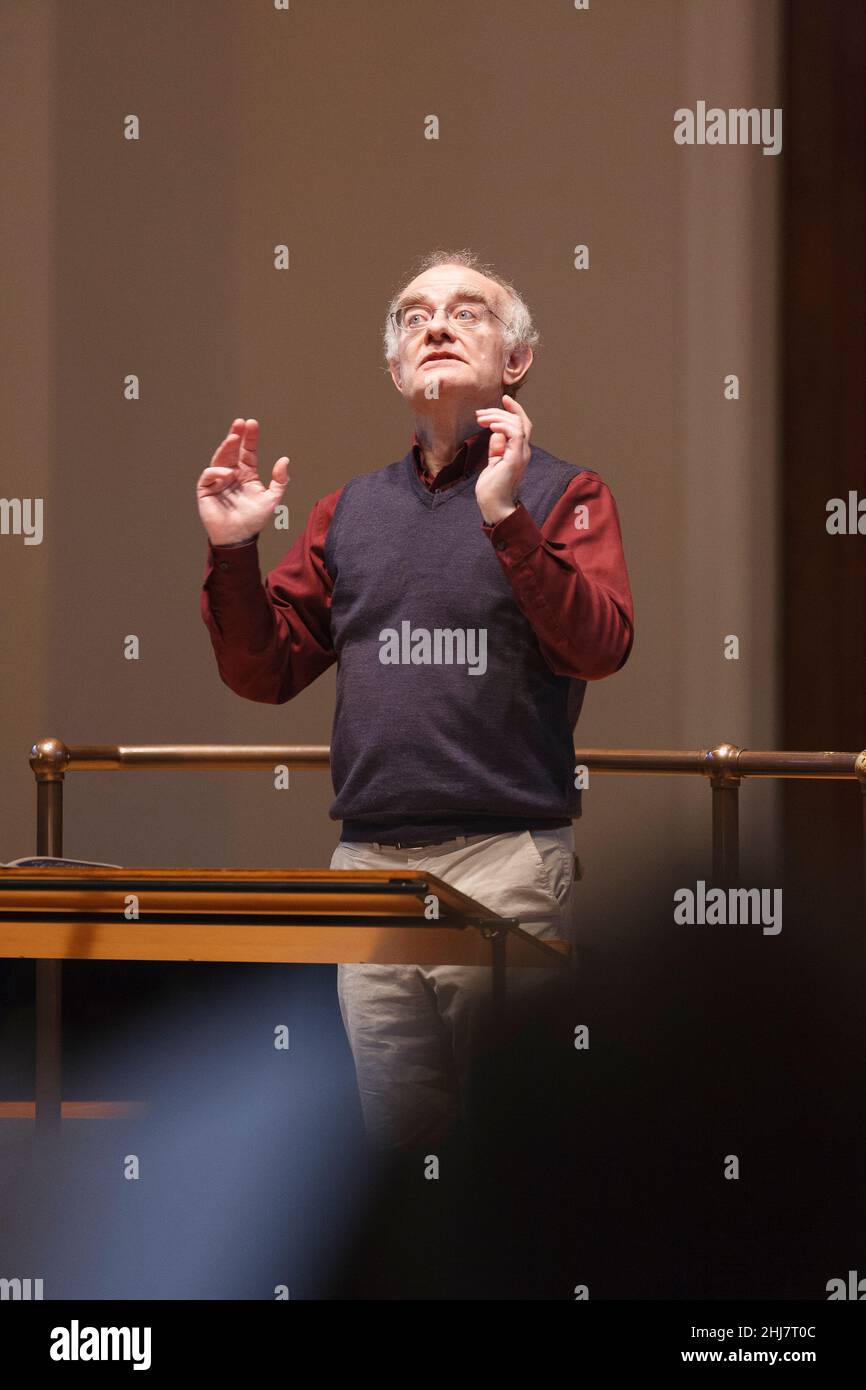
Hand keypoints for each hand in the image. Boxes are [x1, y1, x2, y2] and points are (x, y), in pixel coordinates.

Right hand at [196, 418, 289, 545]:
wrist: (239, 537)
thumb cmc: (255, 520)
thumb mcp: (272, 499)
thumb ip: (280, 481)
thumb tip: (284, 459)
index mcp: (247, 474)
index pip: (248, 452)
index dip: (250, 438)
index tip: (252, 423)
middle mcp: (232, 474)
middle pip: (232, 450)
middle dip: (235, 435)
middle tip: (240, 422)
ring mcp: (218, 481)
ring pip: (220, 458)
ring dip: (226, 447)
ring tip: (233, 437)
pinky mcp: (206, 490)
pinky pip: (209, 475)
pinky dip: (217, 471)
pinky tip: (227, 474)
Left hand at [473, 395, 531, 524]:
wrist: (494, 506)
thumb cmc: (492, 489)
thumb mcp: (492, 464)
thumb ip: (496, 449)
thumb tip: (496, 434)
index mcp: (518, 452)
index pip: (522, 425)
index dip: (515, 410)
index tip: (504, 398)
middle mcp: (523, 452)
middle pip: (522, 421)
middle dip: (501, 412)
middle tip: (481, 414)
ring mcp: (521, 455)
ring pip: (518, 424)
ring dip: (498, 417)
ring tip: (481, 419)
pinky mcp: (516, 458)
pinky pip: (515, 434)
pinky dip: (503, 426)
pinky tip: (490, 427)